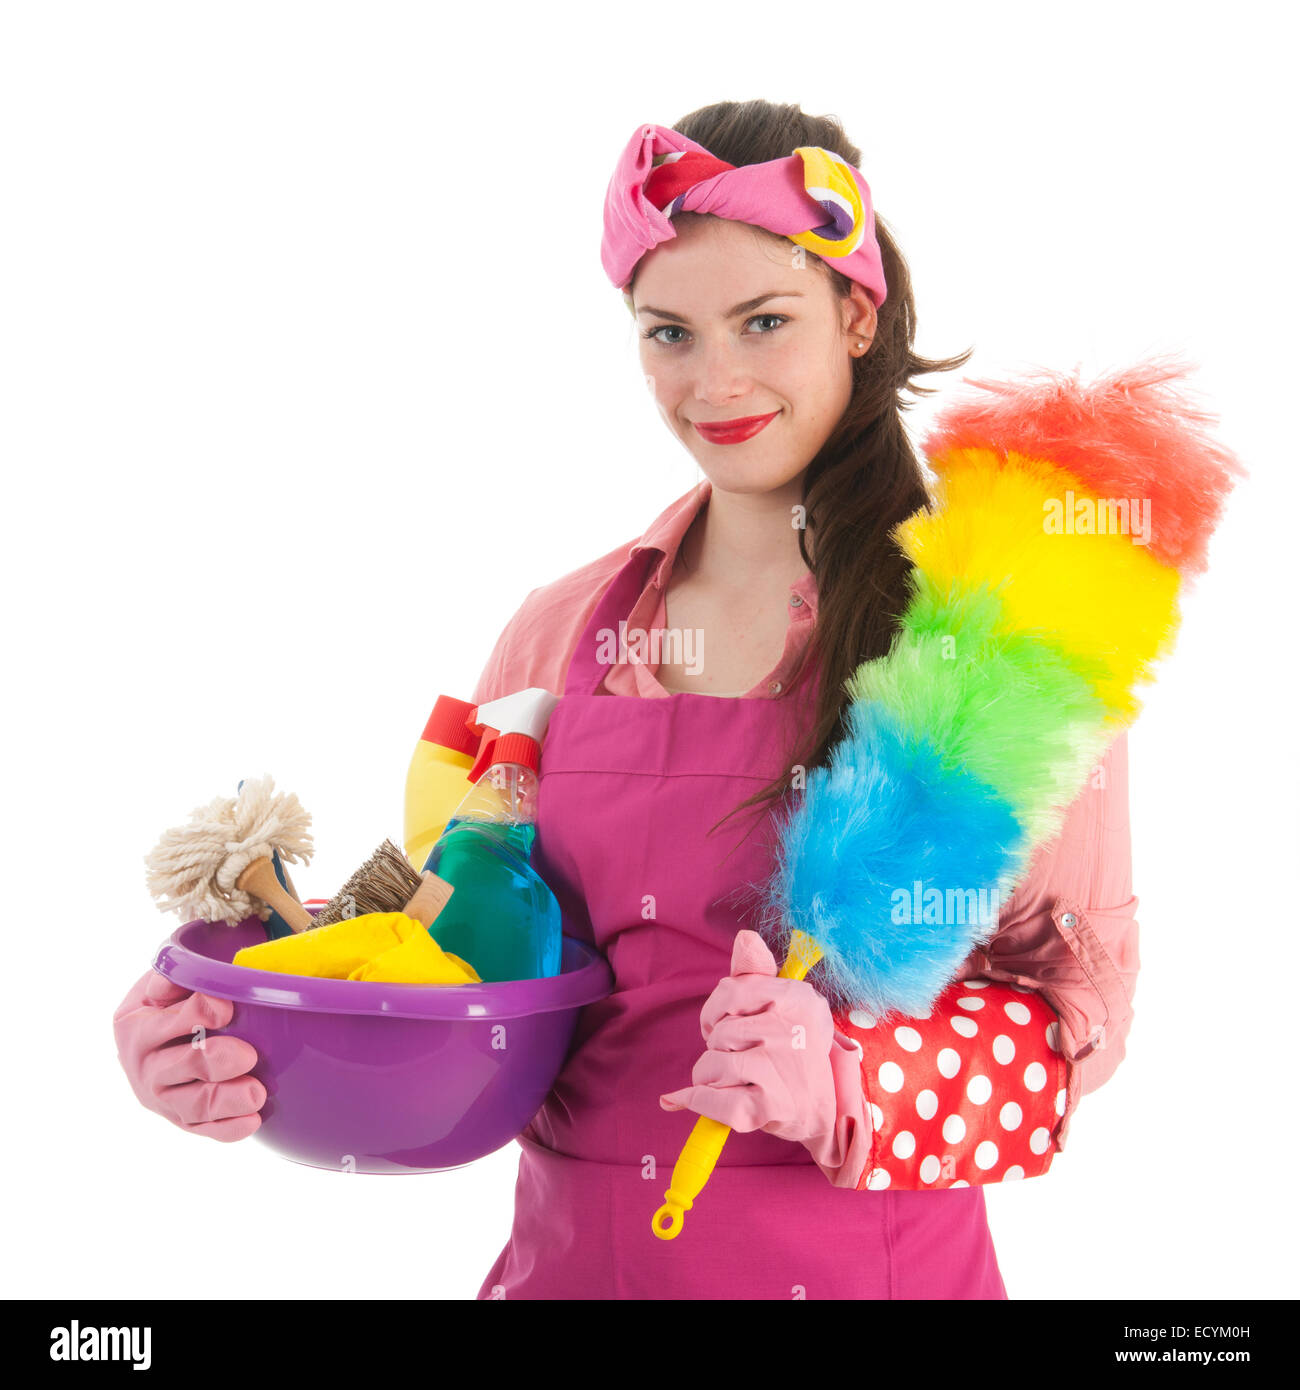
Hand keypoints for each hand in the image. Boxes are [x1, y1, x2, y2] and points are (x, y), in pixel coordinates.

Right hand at [112, 968, 264, 1141]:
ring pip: (192, 1105)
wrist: (157, 1035)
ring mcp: (162, 1097)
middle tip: (249, 1055)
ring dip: (226, 1100)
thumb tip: (170, 982)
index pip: (167, 1021)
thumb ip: (171, 977)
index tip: (227, 1007)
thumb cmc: (169, 999)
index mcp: (136, 1025)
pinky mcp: (181, 1118)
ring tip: (257, 1093)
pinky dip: (228, 1128)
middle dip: (215, 1061)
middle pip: (180, 1067)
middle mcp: (144, 1066)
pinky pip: (204, 1128)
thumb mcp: (164, 979)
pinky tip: (253, 1121)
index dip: (198, 1014)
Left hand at [659, 930, 871, 1182]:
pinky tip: (702, 1098)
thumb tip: (745, 937)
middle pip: (718, 1031)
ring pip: (712, 1064)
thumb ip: (756, 971)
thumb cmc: (791, 1050)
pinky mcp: (771, 1107)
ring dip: (709, 1076)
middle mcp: (793, 1031)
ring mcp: (783, 1070)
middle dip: (716, 1047)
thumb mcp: (781, 1004)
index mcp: (798, 997)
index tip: (724, 1025)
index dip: (715, 1012)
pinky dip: (698, 1102)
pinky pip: (713, 1100)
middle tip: (737, 1056)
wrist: (822, 1109)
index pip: (729, 991)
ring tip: (732, 1080)